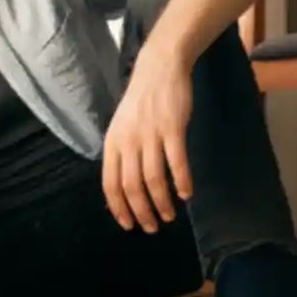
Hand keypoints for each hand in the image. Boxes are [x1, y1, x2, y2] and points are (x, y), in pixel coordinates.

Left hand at [102, 45, 194, 232]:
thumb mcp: (121, 127)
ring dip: (161, 202)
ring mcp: (150, 134)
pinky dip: (181, 181)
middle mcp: (128, 141)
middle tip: (152, 227)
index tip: (128, 225)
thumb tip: (124, 185)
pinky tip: (186, 194)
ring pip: (153, 178)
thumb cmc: (141, 102)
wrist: (159, 68)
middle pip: (131, 186)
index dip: (119, 208)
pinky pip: (176, 161)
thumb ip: (122, 153)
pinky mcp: (172, 128)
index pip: (110, 183)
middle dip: (141, 212)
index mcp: (113, 143)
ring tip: (170, 216)